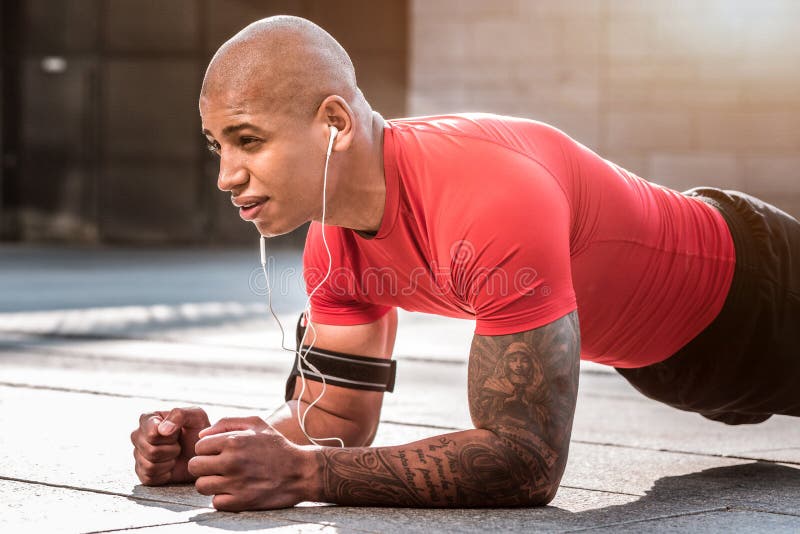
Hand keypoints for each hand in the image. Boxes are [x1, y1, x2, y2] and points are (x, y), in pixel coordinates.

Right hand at [131, 407, 209, 485]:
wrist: (202, 453)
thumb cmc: (198, 430)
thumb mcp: (196, 416)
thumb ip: (179, 415)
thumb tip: (161, 430)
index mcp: (148, 418)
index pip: (152, 433)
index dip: (169, 437)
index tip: (178, 433)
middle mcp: (138, 435)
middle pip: (150, 450)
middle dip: (171, 450)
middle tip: (179, 445)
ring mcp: (138, 454)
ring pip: (149, 465)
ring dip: (168, 462)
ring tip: (175, 455)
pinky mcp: (141, 472)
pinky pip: (148, 478)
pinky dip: (164, 475)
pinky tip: (170, 467)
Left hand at [188, 417, 317, 510]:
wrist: (301, 471)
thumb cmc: (277, 446)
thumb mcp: (257, 423)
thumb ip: (227, 422)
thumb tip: (202, 435)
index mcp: (234, 440)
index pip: (199, 446)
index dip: (207, 449)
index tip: (219, 452)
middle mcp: (232, 462)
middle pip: (195, 466)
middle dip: (204, 465)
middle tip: (218, 466)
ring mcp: (236, 483)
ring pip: (202, 485)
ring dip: (211, 482)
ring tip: (225, 479)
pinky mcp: (241, 502)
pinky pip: (215, 502)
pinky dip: (222, 498)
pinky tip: (234, 491)